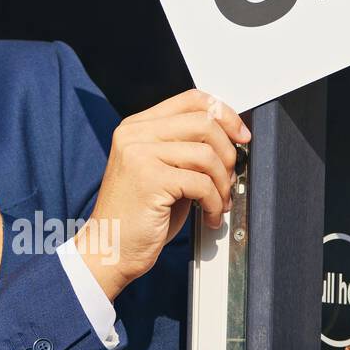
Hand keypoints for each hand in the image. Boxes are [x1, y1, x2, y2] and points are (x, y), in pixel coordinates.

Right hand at [73, 89, 249, 301]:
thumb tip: (230, 141)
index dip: (224, 114)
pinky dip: (215, 203)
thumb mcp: (161, 171)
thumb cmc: (137, 217)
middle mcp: (134, 135)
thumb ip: (186, 149)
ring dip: (223, 183)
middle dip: (229, 153)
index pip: (191, 100)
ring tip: (219, 201)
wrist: (109, 249)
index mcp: (137, 127)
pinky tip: (210, 215)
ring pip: (206, 154)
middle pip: (203, 122)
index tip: (240, 135)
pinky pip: (202, 183)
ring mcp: (139, 155)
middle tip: (230, 177)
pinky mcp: (150, 179)